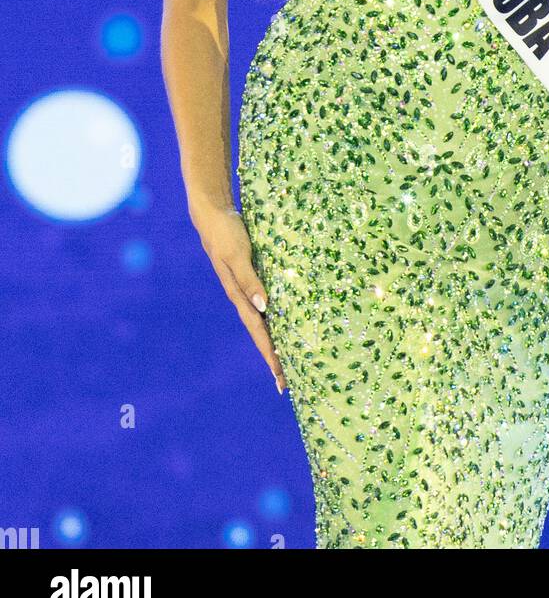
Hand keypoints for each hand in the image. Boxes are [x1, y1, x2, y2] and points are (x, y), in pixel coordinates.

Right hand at [190, 200, 285, 394]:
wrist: (212, 214)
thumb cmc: (226, 233)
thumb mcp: (238, 255)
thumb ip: (250, 280)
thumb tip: (264, 308)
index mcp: (238, 296)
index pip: (259, 332)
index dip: (270, 354)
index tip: (281, 376)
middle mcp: (242, 297)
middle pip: (261, 333)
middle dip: (272, 357)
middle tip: (285, 383)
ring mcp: (245, 288)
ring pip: (262, 321)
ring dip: (273, 340)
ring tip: (285, 361)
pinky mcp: (249, 276)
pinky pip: (264, 304)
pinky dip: (273, 317)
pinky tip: (282, 321)